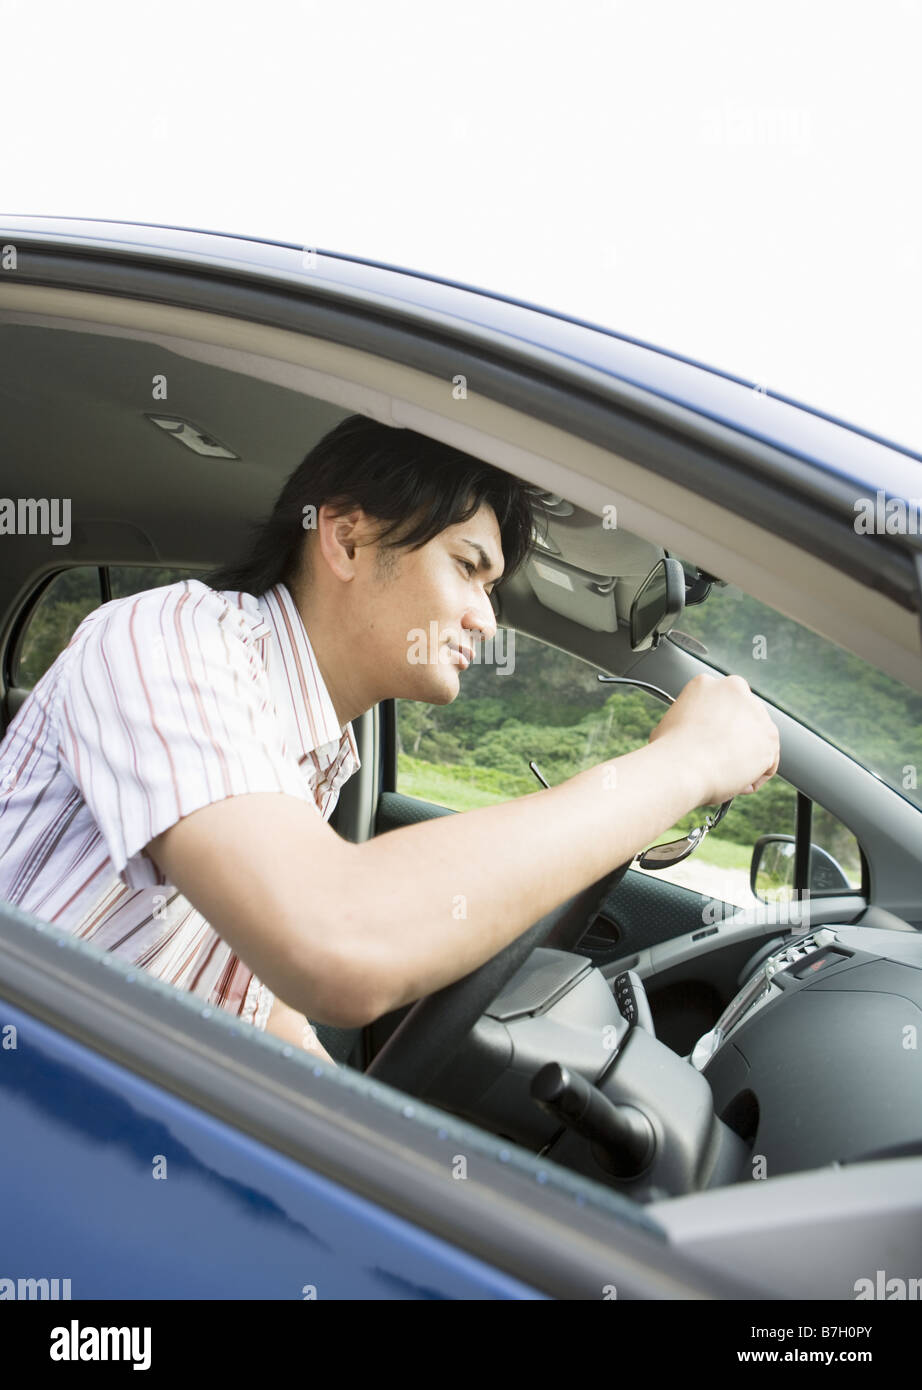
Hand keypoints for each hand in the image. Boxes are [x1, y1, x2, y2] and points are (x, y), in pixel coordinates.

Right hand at [649, 673, 779, 806]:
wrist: (682, 767)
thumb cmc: (669, 752)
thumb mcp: (671, 724)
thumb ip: (689, 722)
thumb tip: (690, 737)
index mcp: (705, 683)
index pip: (721, 703)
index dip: (716, 727)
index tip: (709, 741)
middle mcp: (734, 690)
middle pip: (743, 718)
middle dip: (734, 740)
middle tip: (718, 759)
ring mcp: (756, 712)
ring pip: (756, 740)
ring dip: (744, 760)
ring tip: (723, 773)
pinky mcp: (769, 737)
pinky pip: (767, 763)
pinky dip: (754, 777)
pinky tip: (735, 782)